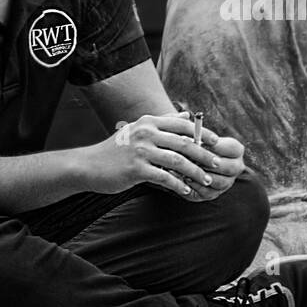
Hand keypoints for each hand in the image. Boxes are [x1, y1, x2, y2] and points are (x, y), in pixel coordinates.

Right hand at [83, 111, 245, 201]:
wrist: (88, 166)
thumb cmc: (116, 150)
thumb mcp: (137, 130)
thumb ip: (162, 123)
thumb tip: (186, 116)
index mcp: (148, 122)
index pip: (183, 125)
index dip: (203, 133)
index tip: (217, 143)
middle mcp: (146, 133)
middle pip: (184, 143)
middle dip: (204, 155)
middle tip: (217, 164)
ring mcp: (141, 151)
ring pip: (178, 161)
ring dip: (195, 172)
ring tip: (206, 180)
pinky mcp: (136, 169)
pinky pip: (164, 177)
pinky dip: (178, 185)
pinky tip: (187, 190)